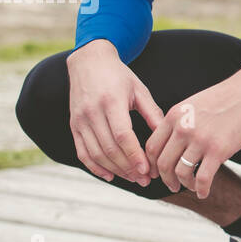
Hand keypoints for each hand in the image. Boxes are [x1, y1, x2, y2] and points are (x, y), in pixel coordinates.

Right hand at [66, 39, 163, 185]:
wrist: (89, 61)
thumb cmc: (119, 76)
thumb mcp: (140, 90)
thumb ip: (153, 114)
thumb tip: (167, 138)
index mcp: (111, 101)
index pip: (122, 135)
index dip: (134, 155)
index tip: (148, 170)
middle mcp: (92, 112)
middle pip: (109, 148)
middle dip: (128, 168)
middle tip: (145, 179)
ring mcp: (80, 120)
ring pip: (96, 153)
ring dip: (115, 170)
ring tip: (133, 178)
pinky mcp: (74, 125)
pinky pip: (82, 152)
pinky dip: (95, 167)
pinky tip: (110, 176)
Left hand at [145, 59, 240, 197]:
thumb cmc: (227, 97)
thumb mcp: (194, 105)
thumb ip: (181, 122)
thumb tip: (174, 144)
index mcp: (175, 115)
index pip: (152, 146)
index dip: (152, 164)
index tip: (157, 172)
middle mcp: (183, 128)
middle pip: (163, 163)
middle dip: (166, 179)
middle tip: (172, 185)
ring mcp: (200, 140)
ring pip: (181, 172)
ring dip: (184, 185)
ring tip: (190, 187)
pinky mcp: (218, 150)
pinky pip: (203, 178)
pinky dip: (201, 189)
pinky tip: (204, 192)